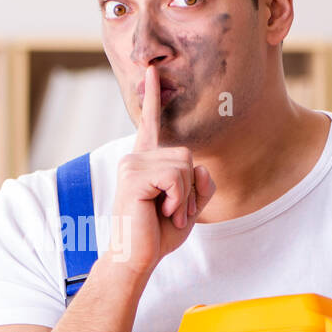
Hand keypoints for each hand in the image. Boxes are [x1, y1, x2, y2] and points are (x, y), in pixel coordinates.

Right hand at [107, 65, 215, 278]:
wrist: (136, 260)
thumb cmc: (158, 235)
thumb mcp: (190, 206)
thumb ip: (200, 184)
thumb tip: (200, 169)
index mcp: (145, 162)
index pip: (151, 125)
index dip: (152, 98)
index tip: (151, 71)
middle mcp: (135, 158)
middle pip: (187, 154)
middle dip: (191, 187)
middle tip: (173, 211)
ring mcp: (131, 165)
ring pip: (184, 165)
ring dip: (185, 196)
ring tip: (167, 213)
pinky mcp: (133, 177)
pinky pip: (175, 177)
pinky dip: (178, 199)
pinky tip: (163, 213)